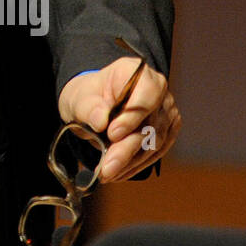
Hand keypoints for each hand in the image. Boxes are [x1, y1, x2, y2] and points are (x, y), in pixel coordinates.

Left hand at [57, 56, 181, 182]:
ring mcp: (166, 112)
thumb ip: (88, 107)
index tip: (112, 133)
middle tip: (107, 168)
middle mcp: (158, 91)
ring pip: (154, 142)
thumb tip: (100, 120)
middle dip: (126, 149)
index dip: (132, 115)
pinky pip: (155, 152)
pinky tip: (119, 173)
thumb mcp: (79, 97)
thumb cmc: (88, 96)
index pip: (147, 93)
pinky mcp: (166, 133)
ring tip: (107, 173)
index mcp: (137, 71)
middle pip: (150, 123)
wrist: (94, 105)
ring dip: (130, 161)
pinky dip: (135, 164)